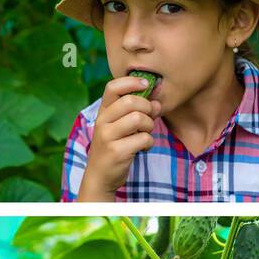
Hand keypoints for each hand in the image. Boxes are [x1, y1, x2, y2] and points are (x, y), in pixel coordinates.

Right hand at [77, 74, 161, 199]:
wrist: (100, 176)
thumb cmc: (113, 147)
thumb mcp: (119, 127)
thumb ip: (137, 112)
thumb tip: (158, 103)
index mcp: (102, 112)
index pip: (112, 87)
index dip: (132, 82)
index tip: (145, 84)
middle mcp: (101, 122)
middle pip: (131, 101)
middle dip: (147, 108)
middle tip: (149, 118)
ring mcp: (107, 137)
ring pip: (138, 119)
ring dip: (149, 126)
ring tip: (145, 134)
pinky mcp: (117, 151)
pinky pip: (144, 139)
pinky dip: (149, 143)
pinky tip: (142, 148)